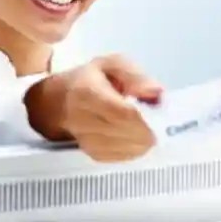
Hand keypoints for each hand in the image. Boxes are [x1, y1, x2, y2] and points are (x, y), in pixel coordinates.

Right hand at [27, 55, 161, 162]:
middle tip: (162, 122)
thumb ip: (136, 76)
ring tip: (151, 128)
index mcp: (87, 92)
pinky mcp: (94, 154)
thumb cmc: (89, 80)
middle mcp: (83, 120)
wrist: (58, 102)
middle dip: (148, 129)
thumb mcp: (112, 65)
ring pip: (125, 148)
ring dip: (144, 140)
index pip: (120, 112)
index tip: (160, 114)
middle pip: (124, 132)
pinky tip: (139, 137)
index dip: (144, 117)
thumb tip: (157, 93)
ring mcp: (87, 141)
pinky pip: (122, 156)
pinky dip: (136, 148)